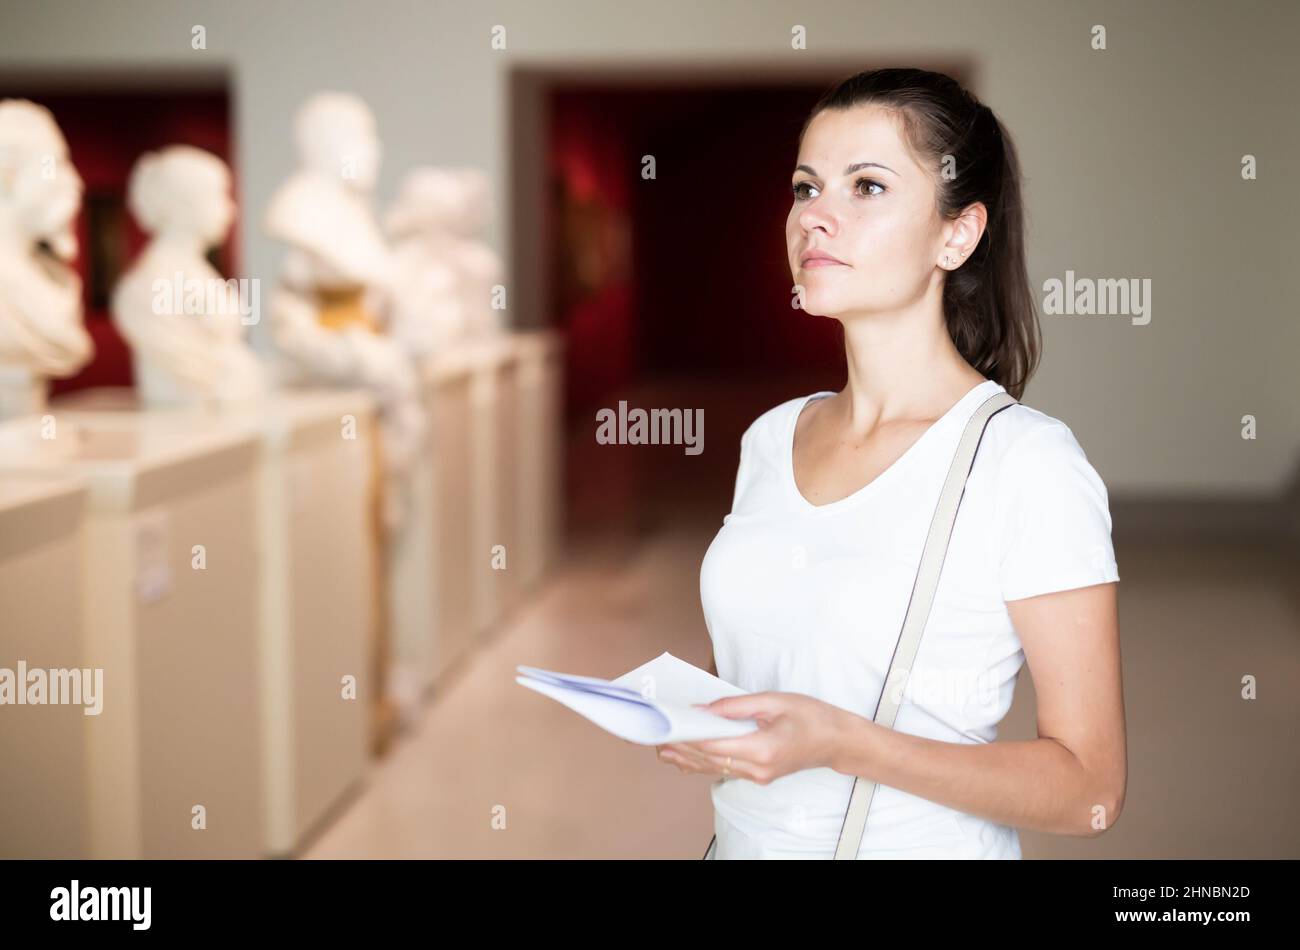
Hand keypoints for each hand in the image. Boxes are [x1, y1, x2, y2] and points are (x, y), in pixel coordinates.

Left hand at [655, 692, 848, 784]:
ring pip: (713, 768)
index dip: (687, 736)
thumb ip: (736, 706)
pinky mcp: (758, 776)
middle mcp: (757, 768)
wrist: (837, 740)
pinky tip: (685, 758)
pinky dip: (702, 763)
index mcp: (762, 748)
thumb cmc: (812, 716)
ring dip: (686, 759)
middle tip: (653, 736)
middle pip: (708, 759)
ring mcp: (757, 776)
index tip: (665, 726)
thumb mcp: (774, 701)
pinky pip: (724, 770)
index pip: (713, 745)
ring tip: (660, 748)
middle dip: (679, 747)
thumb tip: (704, 710)